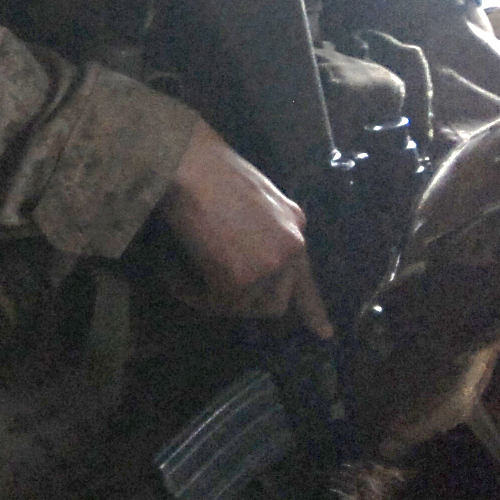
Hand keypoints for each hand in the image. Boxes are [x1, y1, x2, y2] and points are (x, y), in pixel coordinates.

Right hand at [156, 122, 326, 338]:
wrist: (190, 164)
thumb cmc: (211, 171)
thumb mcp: (258, 200)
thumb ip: (268, 229)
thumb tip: (255, 256)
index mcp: (296, 226)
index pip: (307, 278)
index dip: (313, 311)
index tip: (325, 334)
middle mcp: (290, 249)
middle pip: (274, 304)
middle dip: (245, 303)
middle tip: (212, 289)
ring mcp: (268, 267)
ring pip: (241, 307)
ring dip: (213, 297)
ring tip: (185, 271)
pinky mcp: (239, 281)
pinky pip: (213, 304)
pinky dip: (190, 292)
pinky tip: (174, 269)